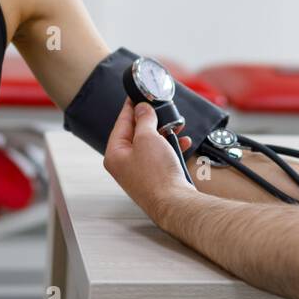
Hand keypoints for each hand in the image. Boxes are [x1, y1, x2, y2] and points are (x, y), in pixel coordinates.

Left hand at [103, 98, 195, 220]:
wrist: (174, 203)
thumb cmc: (157, 174)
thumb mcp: (147, 138)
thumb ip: (144, 119)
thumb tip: (142, 108)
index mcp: (115, 154)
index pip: (121, 123)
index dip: (130, 106)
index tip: (136, 94)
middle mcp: (124, 164)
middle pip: (135, 133)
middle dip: (151, 120)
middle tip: (159, 107)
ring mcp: (140, 172)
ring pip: (150, 144)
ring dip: (164, 132)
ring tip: (176, 124)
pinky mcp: (155, 178)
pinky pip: (161, 155)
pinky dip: (171, 146)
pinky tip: (183, 142)